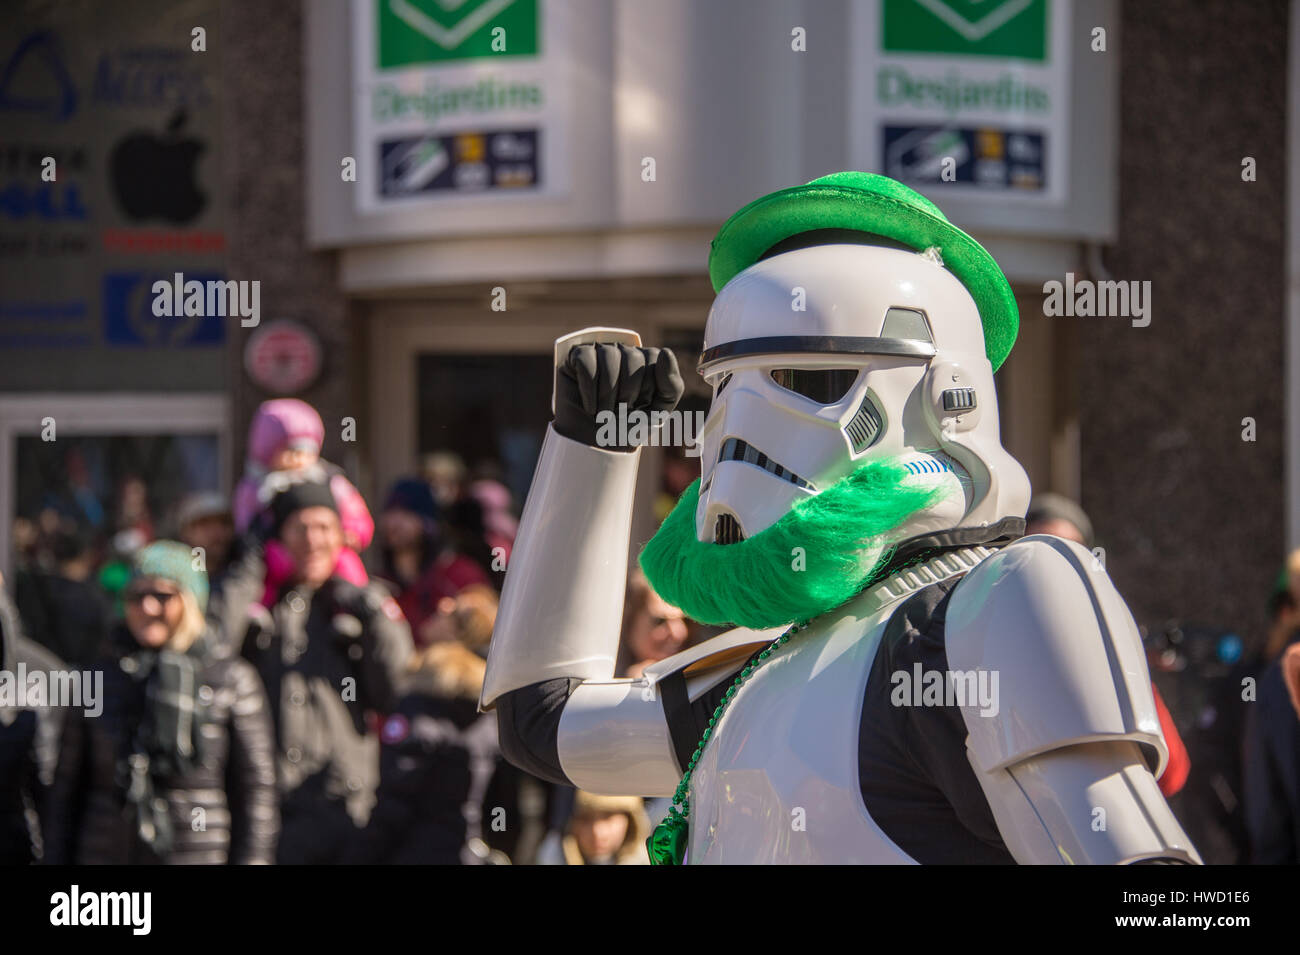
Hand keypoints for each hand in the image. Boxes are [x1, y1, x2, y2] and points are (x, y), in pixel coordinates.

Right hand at [552, 342, 684, 449]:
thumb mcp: (659, 410)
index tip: (640, 406)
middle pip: (631, 357)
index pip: (653, 358)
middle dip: (627, 392)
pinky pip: (585, 360)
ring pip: (608, 356)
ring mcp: (601, 350)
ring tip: (604, 413)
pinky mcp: (578, 356)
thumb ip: (671, 384)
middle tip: (620, 412)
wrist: (597, 443)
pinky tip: (591, 406)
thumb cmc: (631, 424)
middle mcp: (625, 349)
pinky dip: (589, 388)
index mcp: (648, 359)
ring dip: (607, 393)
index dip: (647, 388)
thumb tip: (666, 352)